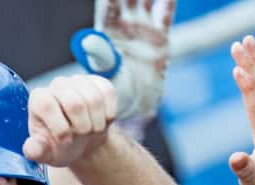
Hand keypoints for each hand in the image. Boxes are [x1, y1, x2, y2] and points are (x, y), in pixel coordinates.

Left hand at [23, 74, 117, 167]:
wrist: (81, 141)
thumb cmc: (59, 146)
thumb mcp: (46, 153)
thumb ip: (37, 151)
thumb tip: (32, 149)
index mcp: (38, 99)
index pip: (47, 104)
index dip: (59, 126)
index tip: (65, 140)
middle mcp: (57, 85)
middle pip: (75, 103)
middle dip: (82, 127)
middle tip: (82, 136)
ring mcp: (79, 81)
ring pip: (94, 99)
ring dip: (97, 122)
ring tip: (92, 130)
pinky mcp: (98, 82)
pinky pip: (108, 94)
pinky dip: (109, 114)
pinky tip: (102, 120)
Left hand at [73, 0, 174, 120]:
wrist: (135, 104)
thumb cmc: (114, 92)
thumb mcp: (106, 76)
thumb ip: (100, 56)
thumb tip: (86, 40)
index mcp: (107, 30)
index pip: (108, 5)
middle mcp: (125, 24)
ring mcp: (143, 27)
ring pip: (147, 0)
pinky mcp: (160, 35)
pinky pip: (165, 13)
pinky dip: (168, 2)